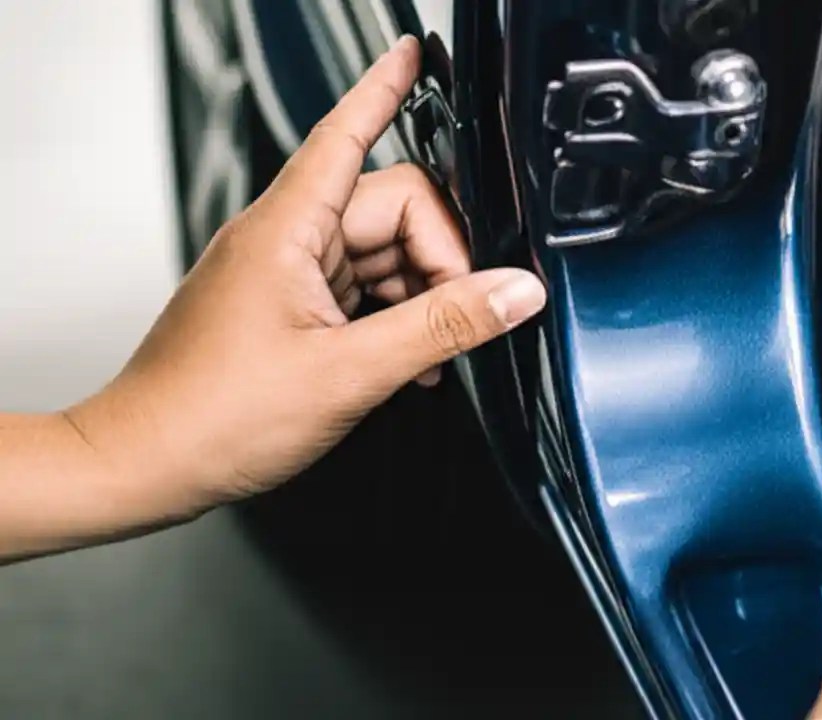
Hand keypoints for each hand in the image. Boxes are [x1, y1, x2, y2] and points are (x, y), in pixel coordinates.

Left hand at [67, 36, 544, 511]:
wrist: (148, 462)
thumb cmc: (215, 416)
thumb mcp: (351, 372)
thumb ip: (443, 326)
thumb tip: (514, 293)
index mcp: (288, 230)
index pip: (347, 133)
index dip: (385, 89)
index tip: (416, 55)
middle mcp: (285, 239)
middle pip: (392, 207)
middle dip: (442, 254)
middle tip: (466, 312)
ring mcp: (286, 272)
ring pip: (383, 251)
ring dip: (421, 293)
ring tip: (432, 351)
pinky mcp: (288, 305)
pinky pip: (362, 287)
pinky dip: (396, 314)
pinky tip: (411, 358)